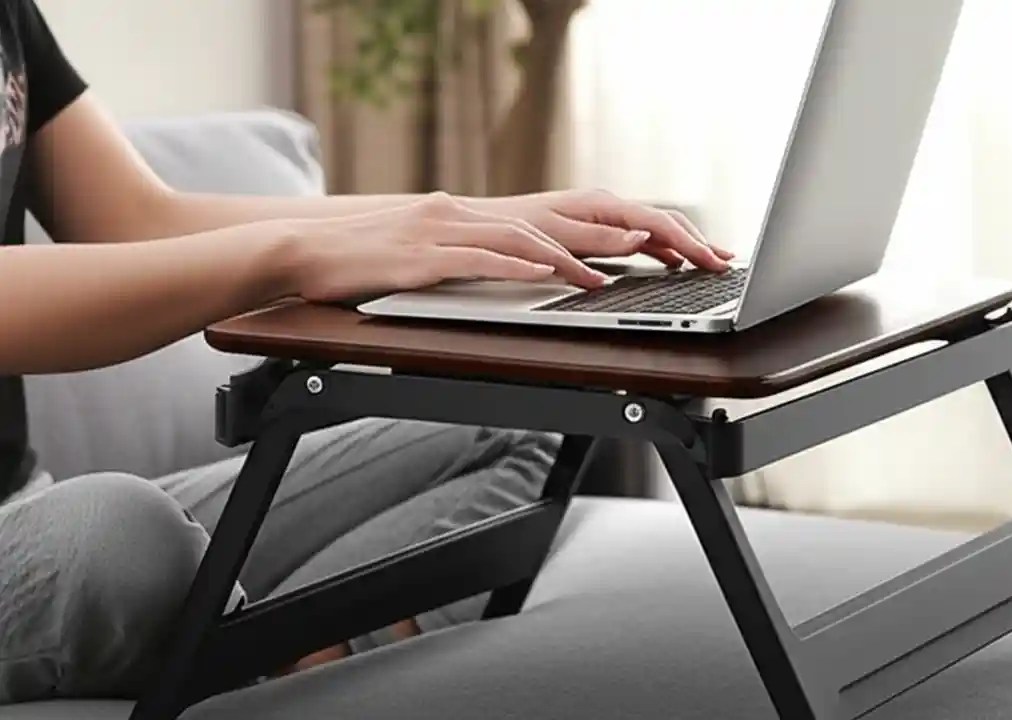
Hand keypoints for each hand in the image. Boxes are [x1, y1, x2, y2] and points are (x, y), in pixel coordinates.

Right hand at [291, 193, 609, 301]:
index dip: (571, 237)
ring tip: (594, 277)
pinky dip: (514, 266)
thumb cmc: (354, 262)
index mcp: (452, 214)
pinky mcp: (420, 257)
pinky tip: (540, 273)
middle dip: (583, 245)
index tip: (608, 249)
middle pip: (532, 226)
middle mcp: (450, 215)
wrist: (301, 253)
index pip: (525, 223)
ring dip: (560, 260)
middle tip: (622, 258)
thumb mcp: (413, 254)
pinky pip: (477, 259)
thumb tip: (489, 273)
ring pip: (514, 239)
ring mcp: (436, 233)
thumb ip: (450, 258)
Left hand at [462, 189, 734, 270]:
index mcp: (600, 206)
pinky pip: (639, 236)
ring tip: (711, 260)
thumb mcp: (556, 237)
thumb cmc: (512, 230)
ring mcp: (601, 217)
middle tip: (726, 263)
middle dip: (698, 242)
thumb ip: (601, 240)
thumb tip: (642, 238)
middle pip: (664, 223)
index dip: (691, 244)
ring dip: (685, 244)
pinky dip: (663, 247)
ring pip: (654, 229)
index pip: (659, 224)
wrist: (480, 226)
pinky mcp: (595, 229)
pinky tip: (671, 259)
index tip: (713, 261)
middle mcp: (604, 207)